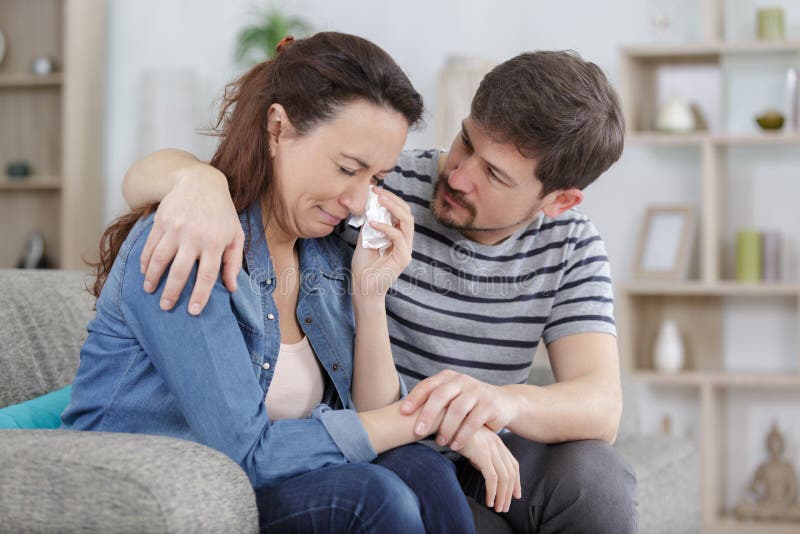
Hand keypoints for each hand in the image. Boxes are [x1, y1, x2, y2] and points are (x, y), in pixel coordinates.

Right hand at [141, 168, 242, 314]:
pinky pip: (150, 245)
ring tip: (150, 291)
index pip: (207, 276)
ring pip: (160, 259)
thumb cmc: (222, 213)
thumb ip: (233, 262)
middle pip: (180, 271)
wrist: (201, 182)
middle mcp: (194, 237)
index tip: (193, 311)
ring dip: (153, 278)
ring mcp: (176, 228)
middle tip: (165, 307)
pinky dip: (145, 261)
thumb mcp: (236, 235)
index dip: (200, 295)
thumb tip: (232, 288)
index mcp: (215, 243)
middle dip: (171, 293)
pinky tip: (145, 272)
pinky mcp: (161, 221)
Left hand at [350, 187, 413, 297]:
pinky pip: (398, 237)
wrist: (363, 288)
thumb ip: (370, 226)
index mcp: (398, 237)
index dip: (390, 199)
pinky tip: (373, 223)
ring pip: (407, 222)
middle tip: (377, 191)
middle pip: (407, 213)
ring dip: (393, 208)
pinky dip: (386, 227)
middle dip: (393, 199)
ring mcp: (406, 250)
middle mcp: (405, 242)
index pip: (400, 213)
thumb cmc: (363, 267)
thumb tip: (369, 208)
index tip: (375, 191)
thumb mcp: (365, 240)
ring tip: (379, 200)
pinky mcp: (403, 257)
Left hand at [401, 370, 518, 450]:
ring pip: (457, 409)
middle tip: (417, 432)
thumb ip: (433, 401)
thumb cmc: (468, 403)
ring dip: (446, 428)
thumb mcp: (451, 397)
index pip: (428, 385)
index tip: (403, 412)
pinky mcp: (489, 404)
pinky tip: (455, 445)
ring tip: (440, 442)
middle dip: (427, 415)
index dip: (414, 398)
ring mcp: (477, 390)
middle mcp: (462, 380)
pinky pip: (473, 421)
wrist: (502, 403)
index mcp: (449, 377)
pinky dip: (463, 435)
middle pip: (441, 396)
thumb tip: (401, 415)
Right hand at [458, 427, 521, 512]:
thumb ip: (481, 454)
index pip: (513, 464)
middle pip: (511, 472)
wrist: (444, 419)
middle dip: (509, 492)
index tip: (516, 495)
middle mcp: (497, 444)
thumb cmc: (454, 432)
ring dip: (502, 496)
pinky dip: (493, 491)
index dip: (517, 481)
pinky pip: (492, 477)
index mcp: (496, 441)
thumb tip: (484, 469)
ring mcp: (490, 448)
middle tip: (505, 507)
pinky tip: (489, 501)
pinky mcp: (482, 454)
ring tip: (498, 508)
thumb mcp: (473, 442)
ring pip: (504, 477)